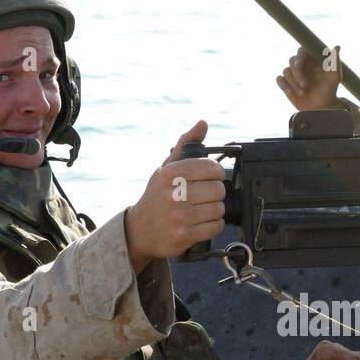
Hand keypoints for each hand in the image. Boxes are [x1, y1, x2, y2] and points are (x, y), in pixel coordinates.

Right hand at [125, 120, 225, 272]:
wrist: (140, 230)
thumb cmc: (157, 195)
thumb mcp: (166, 167)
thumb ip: (186, 144)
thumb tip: (203, 124)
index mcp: (170, 174)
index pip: (210, 167)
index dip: (217, 172)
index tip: (212, 176)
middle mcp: (173, 194)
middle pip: (217, 190)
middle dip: (217, 192)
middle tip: (208, 195)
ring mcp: (178, 217)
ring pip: (218, 209)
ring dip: (216, 210)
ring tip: (205, 208)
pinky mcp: (184, 236)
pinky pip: (215, 227)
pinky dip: (214, 225)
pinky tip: (204, 222)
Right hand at [276, 45, 342, 111]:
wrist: (321, 107)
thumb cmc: (330, 90)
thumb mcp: (335, 76)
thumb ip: (335, 61)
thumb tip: (337, 47)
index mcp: (312, 59)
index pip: (303, 51)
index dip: (299, 56)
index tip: (299, 64)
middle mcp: (302, 64)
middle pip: (292, 60)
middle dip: (297, 73)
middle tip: (304, 85)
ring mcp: (293, 73)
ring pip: (286, 70)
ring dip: (293, 82)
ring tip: (303, 93)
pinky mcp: (287, 82)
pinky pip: (280, 79)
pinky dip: (284, 85)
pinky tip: (290, 92)